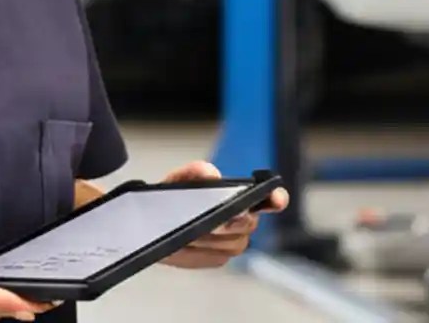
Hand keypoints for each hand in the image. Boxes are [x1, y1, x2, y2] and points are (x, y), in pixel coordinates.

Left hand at [158, 161, 289, 269]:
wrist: (152, 221)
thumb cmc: (173, 197)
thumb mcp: (180, 179)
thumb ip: (195, 170)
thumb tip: (212, 174)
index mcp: (239, 198)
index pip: (268, 199)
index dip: (276, 198)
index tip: (275, 197)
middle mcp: (240, 221)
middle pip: (248, 225)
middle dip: (233, 222)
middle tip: (216, 219)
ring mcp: (229, 242)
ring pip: (233, 244)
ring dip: (213, 237)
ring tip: (191, 231)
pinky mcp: (215, 258)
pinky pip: (216, 257)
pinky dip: (201, 251)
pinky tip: (186, 244)